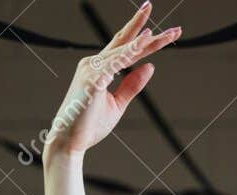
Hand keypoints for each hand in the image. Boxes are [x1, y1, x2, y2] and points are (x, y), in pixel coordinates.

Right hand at [41, 2, 180, 162]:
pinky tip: (143, 44)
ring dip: (142, 41)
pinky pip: (114, 62)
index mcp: (101, 68)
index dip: (146, 40)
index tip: (167, 32)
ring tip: (162, 32)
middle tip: (155, 10)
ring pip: (122, 50)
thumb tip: (150, 66)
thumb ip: (132, 84)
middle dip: (142, 26)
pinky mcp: (92, 79)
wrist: (69, 140)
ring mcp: (91, 69)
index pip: (127, 49)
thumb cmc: (90, 123)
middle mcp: (95, 63)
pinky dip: (129, 52)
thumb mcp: (118, 103)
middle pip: (124, 42)